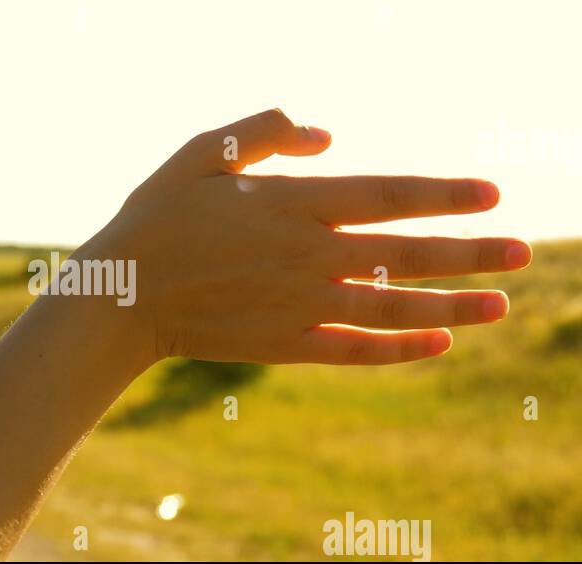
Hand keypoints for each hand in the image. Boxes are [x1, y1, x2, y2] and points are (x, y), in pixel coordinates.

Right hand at [83, 109, 530, 364]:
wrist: (120, 297)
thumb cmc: (154, 219)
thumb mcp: (199, 152)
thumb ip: (263, 132)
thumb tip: (327, 136)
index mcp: (290, 203)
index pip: (388, 195)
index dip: (444, 194)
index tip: (492, 195)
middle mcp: (307, 255)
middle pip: (406, 253)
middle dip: (471, 252)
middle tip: (524, 253)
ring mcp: (299, 305)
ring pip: (391, 305)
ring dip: (452, 306)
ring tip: (502, 305)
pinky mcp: (284, 345)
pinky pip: (354, 350)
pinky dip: (398, 348)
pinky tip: (436, 344)